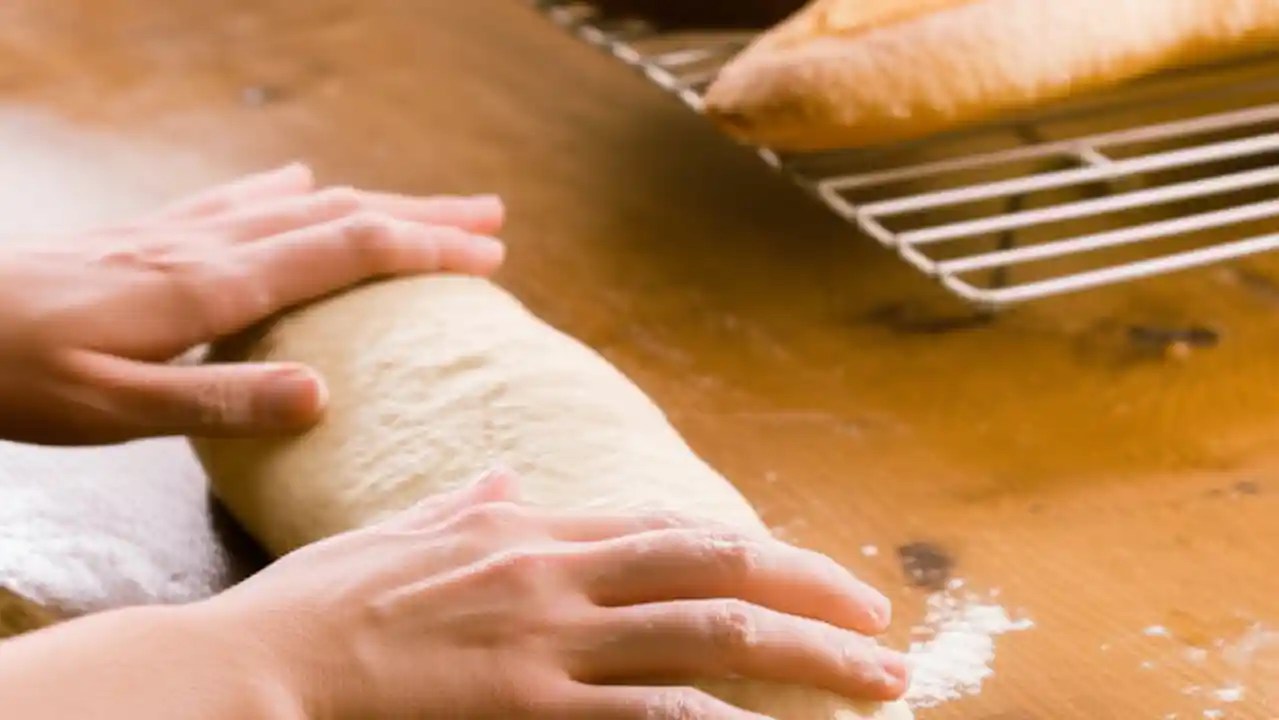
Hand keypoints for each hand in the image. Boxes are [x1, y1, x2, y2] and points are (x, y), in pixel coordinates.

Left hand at [0, 163, 505, 444]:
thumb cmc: (16, 374)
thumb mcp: (115, 411)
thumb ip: (220, 399)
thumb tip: (324, 395)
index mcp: (213, 288)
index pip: (344, 252)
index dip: (422, 251)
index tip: (488, 258)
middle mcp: (209, 246)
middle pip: (341, 215)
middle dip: (424, 215)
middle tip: (493, 218)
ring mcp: (180, 234)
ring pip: (302, 205)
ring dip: (376, 200)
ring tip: (429, 206)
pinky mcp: (151, 236)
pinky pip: (242, 201)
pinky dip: (293, 192)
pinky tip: (304, 182)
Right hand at [200, 470, 908, 719]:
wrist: (255, 665)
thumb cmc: (320, 603)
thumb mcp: (400, 532)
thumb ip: (467, 503)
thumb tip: (501, 474)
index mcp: (531, 530)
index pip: (674, 532)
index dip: (760, 554)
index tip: (819, 580)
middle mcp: (556, 573)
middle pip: (715, 574)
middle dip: (813, 598)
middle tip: (885, 629)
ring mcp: (546, 641)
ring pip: (708, 641)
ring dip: (806, 663)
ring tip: (877, 687)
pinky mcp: (525, 706)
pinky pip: (651, 715)